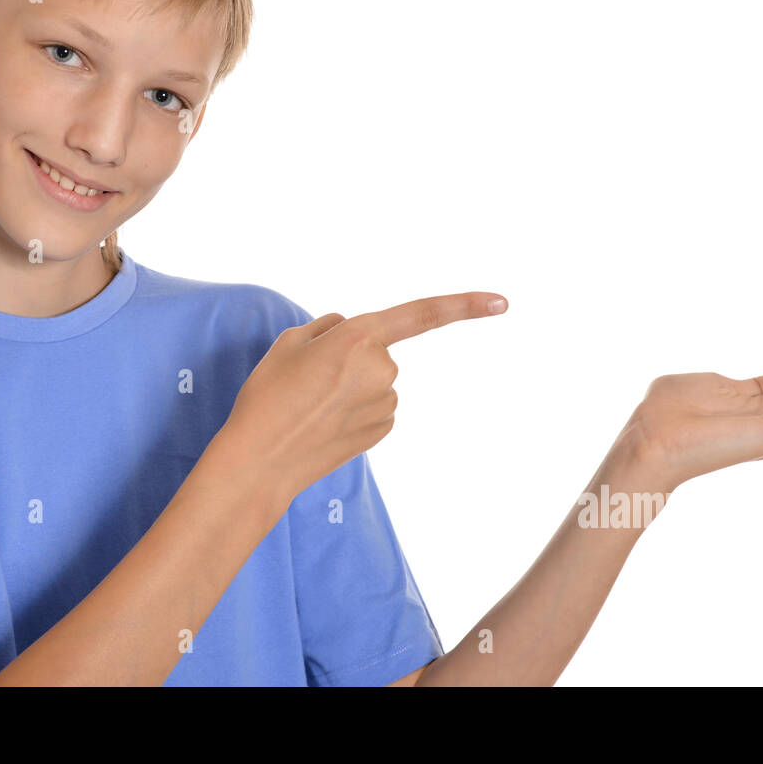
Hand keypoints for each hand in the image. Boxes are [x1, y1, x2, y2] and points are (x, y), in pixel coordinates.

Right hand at [220, 291, 508, 501]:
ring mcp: (385, 403)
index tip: (502, 302)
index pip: (420, 315)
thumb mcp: (288, 343)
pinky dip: (354, 409)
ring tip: (311, 403)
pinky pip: (374, 405)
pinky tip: (325, 422)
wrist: (260, 462)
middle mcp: (381, 369)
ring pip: (375, 379)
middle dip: (350, 356)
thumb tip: (353, 332)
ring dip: (351, 385)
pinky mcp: (383, 429)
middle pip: (377, 349)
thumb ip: (330, 329)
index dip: (464, 305)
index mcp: (357, 338)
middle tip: (308, 377)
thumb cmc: (267, 398)